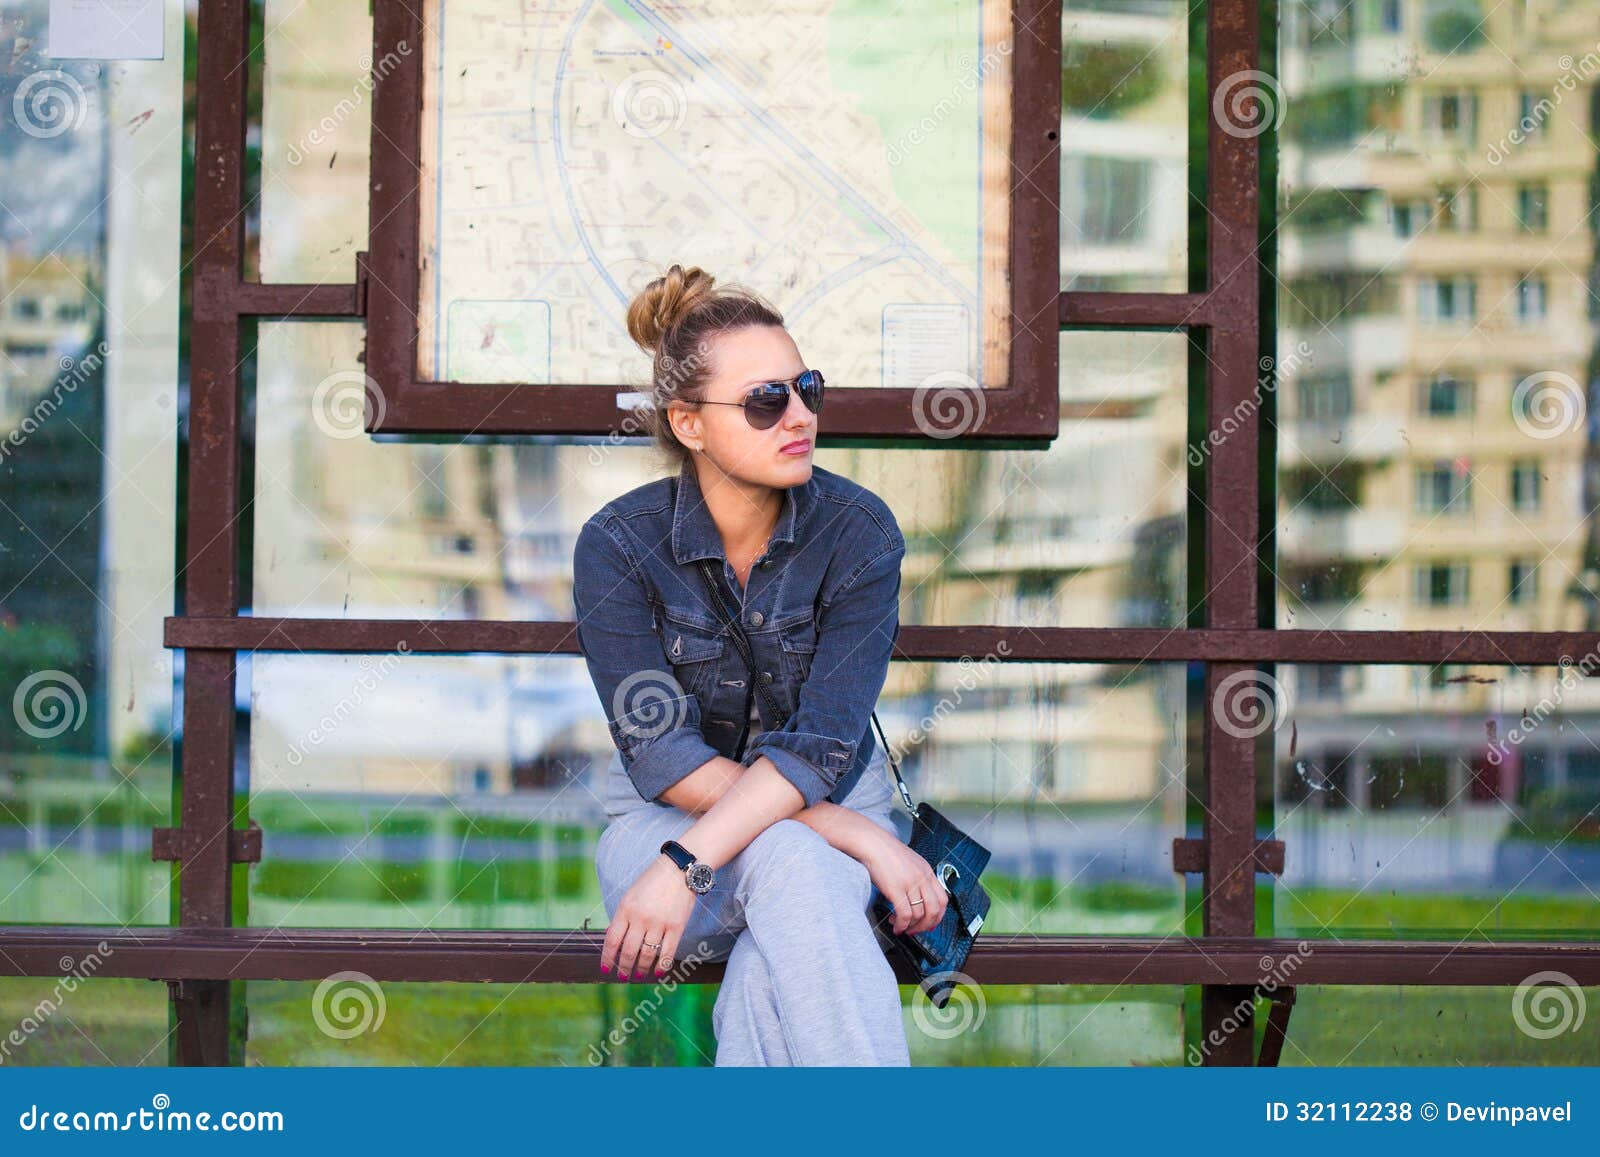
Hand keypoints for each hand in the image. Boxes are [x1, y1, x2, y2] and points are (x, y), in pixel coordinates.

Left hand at [601, 854, 697, 978]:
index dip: (607, 957)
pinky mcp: (676, 927)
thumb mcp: (631, 894)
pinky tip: (657, 973)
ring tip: (638, 975)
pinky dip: (661, 966)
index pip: (612, 940)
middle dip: (623, 968)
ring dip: (641, 969)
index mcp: (625, 908)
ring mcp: (659, 923)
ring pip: (647, 955)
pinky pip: (667, 953)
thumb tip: (612, 938)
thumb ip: (622, 916)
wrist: (679, 869)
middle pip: (628, 951)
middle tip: (622, 976)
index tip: (606, 968)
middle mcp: (640, 918)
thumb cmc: (652, 881)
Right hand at [858, 825, 946, 935]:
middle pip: (934, 910)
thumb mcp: (909, 863)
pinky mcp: (896, 889)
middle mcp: (922, 878)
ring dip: (911, 927)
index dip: (938, 916)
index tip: (930, 923)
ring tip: (900, 925)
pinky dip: (901, 925)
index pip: (943, 899)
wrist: (871, 843)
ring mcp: (910, 883)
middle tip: (916, 930)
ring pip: (920, 915)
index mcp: (927, 871)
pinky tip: (895, 925)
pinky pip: (905, 915)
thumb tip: (917, 898)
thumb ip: (917, 878)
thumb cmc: (885, 852)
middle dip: (926, 925)